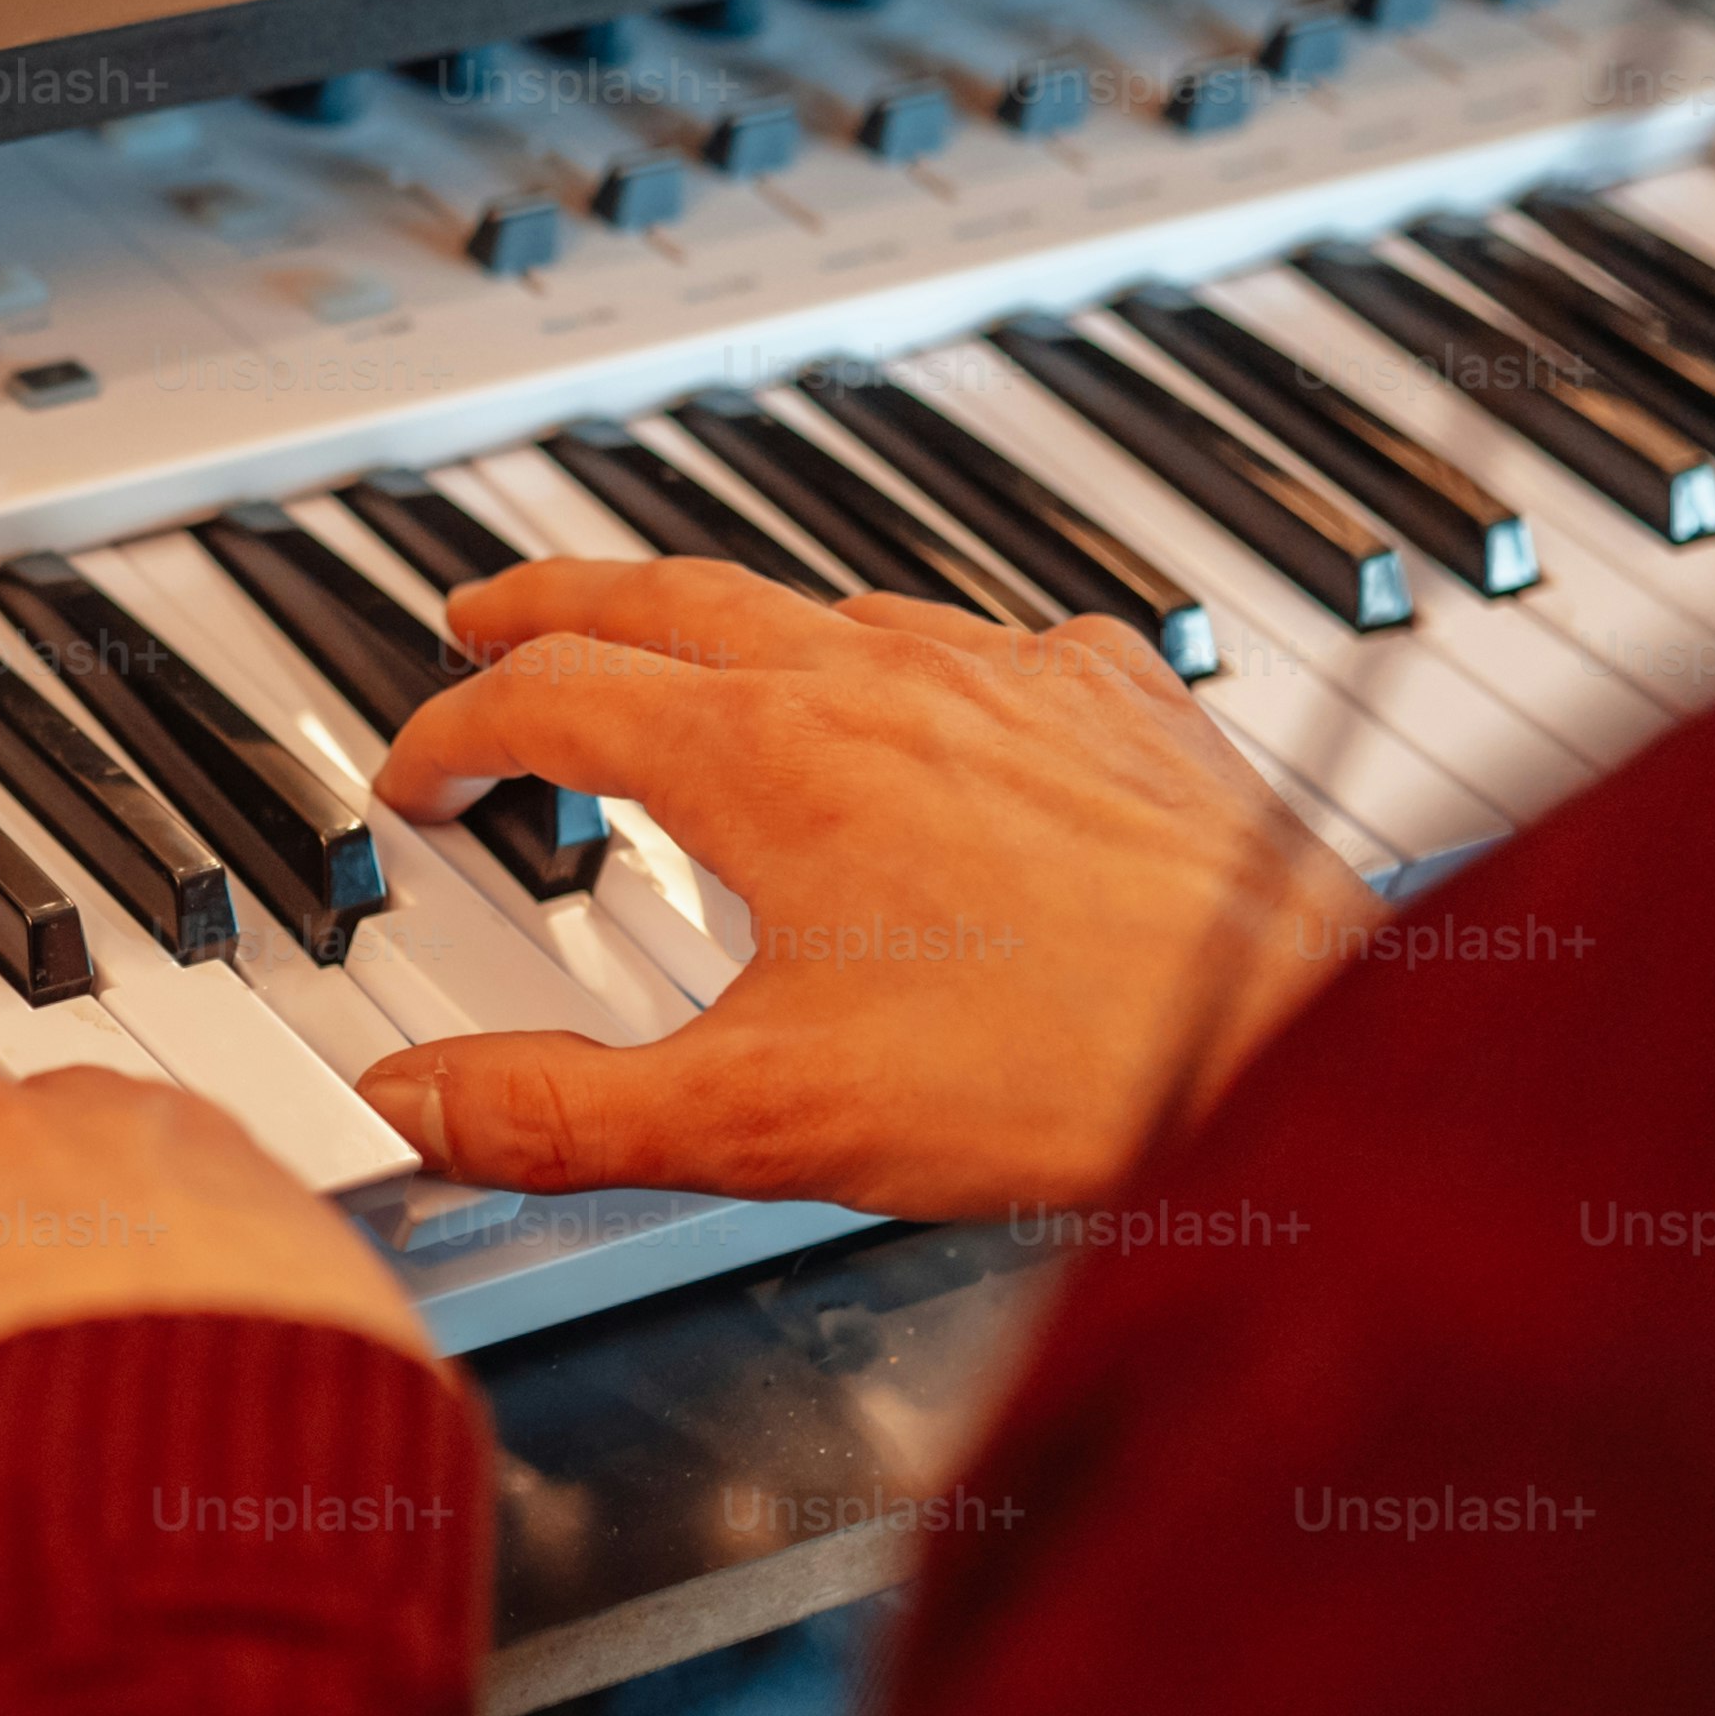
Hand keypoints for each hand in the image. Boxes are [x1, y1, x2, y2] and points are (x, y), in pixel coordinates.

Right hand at [359, 555, 1373, 1218]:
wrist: (1303, 1038)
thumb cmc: (1063, 1073)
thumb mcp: (759, 1122)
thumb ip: (560, 1114)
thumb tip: (412, 1103)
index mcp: (762, 757)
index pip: (545, 700)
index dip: (448, 735)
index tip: (414, 778)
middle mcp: (873, 677)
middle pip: (661, 593)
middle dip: (550, 604)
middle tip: (485, 618)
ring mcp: (1002, 671)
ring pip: (816, 605)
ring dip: (719, 626)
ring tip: (684, 668)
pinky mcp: (1111, 697)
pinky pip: (973, 638)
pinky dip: (896, 660)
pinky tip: (917, 715)